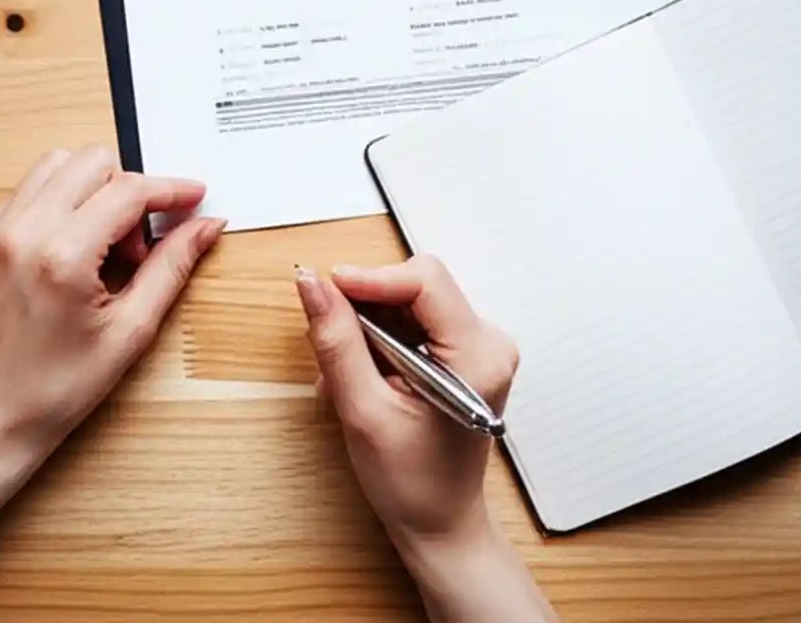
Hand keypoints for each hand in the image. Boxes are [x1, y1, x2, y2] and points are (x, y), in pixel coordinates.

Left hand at [0, 146, 225, 462]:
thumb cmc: (58, 387)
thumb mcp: (130, 331)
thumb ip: (170, 268)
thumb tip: (204, 226)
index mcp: (62, 256)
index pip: (128, 190)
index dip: (170, 189)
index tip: (192, 198)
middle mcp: (20, 233)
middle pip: (90, 161)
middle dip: (127, 190)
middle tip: (136, 246)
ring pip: (53, 167)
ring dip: (89, 192)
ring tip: (101, 248)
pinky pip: (23, 197)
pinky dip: (55, 210)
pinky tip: (67, 257)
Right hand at [297, 256, 552, 622]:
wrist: (440, 522)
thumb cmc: (412, 482)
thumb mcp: (363, 411)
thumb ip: (337, 342)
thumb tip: (311, 284)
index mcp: (478, 357)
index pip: (424, 281)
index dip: (370, 278)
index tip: (325, 289)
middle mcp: (489, 343)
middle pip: (417, 285)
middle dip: (367, 306)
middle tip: (332, 344)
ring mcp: (480, 347)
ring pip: (411, 301)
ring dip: (369, 326)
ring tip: (349, 374)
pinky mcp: (464, 353)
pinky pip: (415, 321)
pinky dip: (382, 338)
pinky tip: (368, 375)